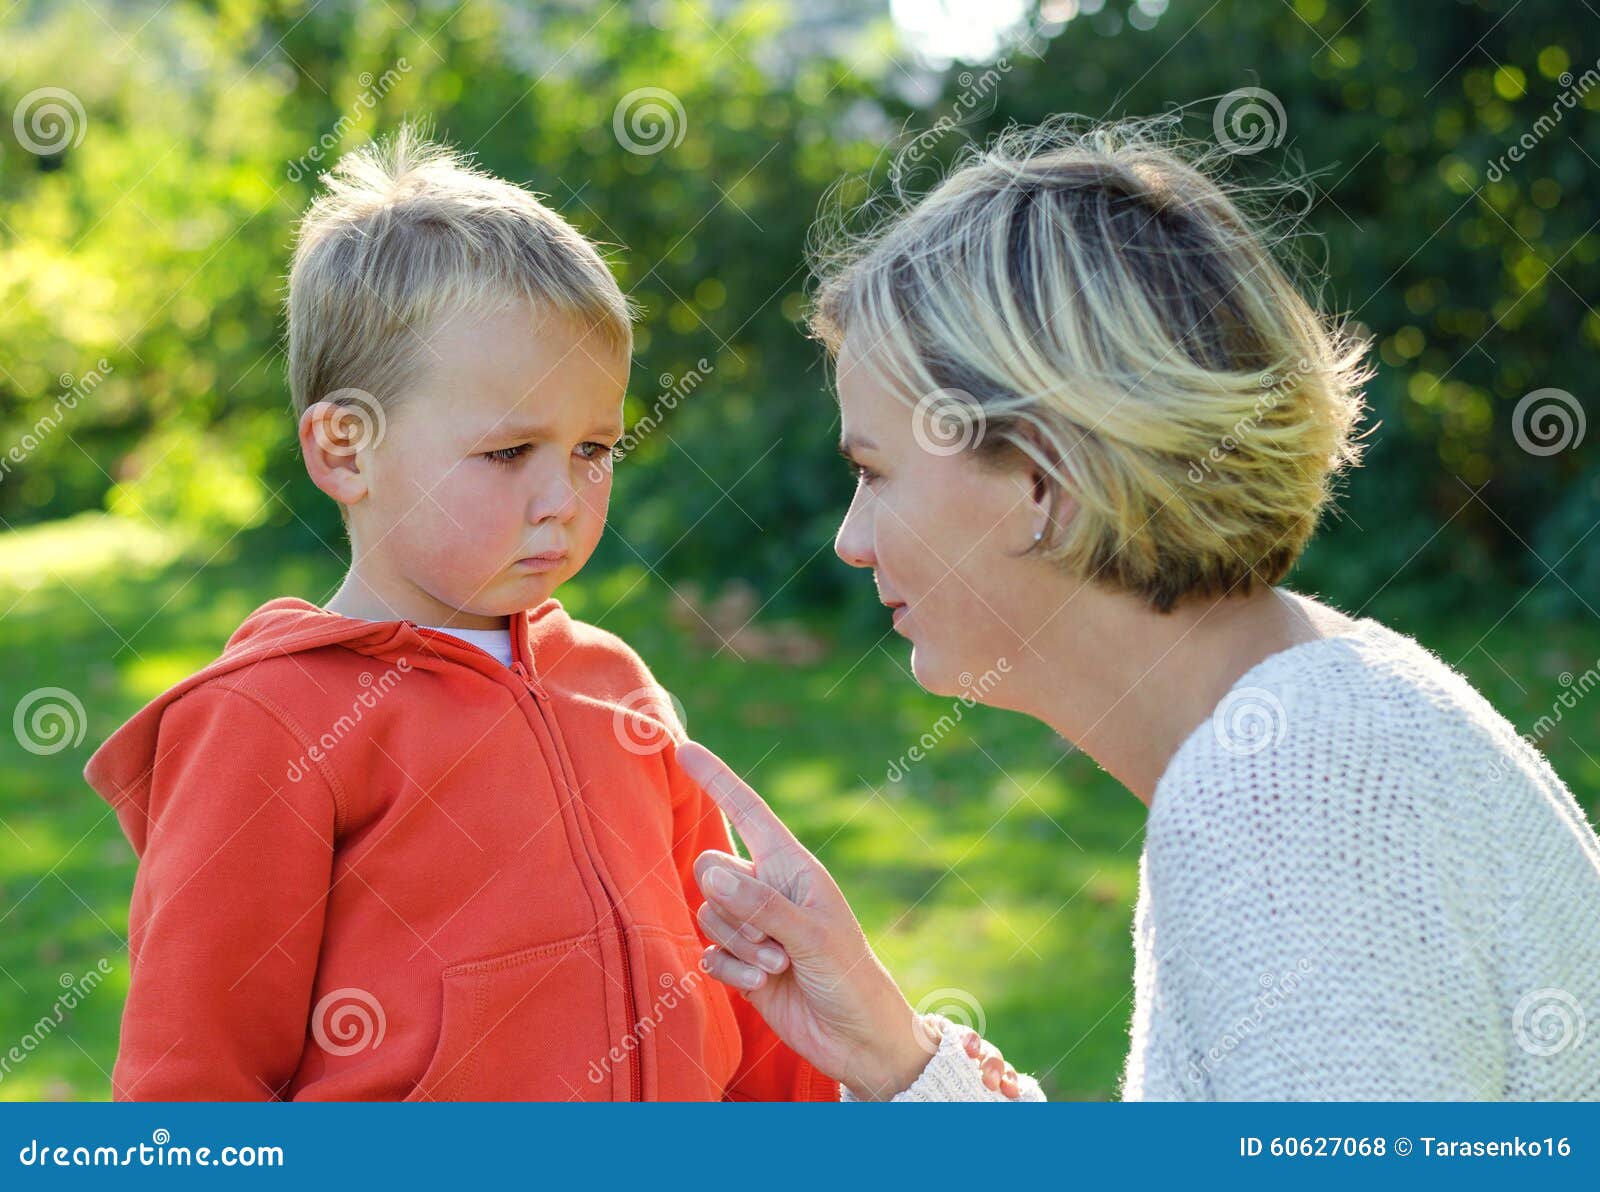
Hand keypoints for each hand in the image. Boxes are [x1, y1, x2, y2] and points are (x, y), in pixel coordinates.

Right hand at [679, 740, 1022, 1099]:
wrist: (856, 1037)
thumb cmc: (848, 974)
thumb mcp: (813, 934)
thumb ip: (760, 904)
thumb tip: (709, 871)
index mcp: (790, 865)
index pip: (746, 810)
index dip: (716, 779)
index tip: (683, 748)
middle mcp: (766, 888)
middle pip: (710, 869)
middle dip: (733, 907)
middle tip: (774, 940)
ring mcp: (751, 926)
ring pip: (707, 914)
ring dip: (739, 944)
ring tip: (778, 964)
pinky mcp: (739, 962)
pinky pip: (709, 954)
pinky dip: (731, 970)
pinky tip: (762, 983)